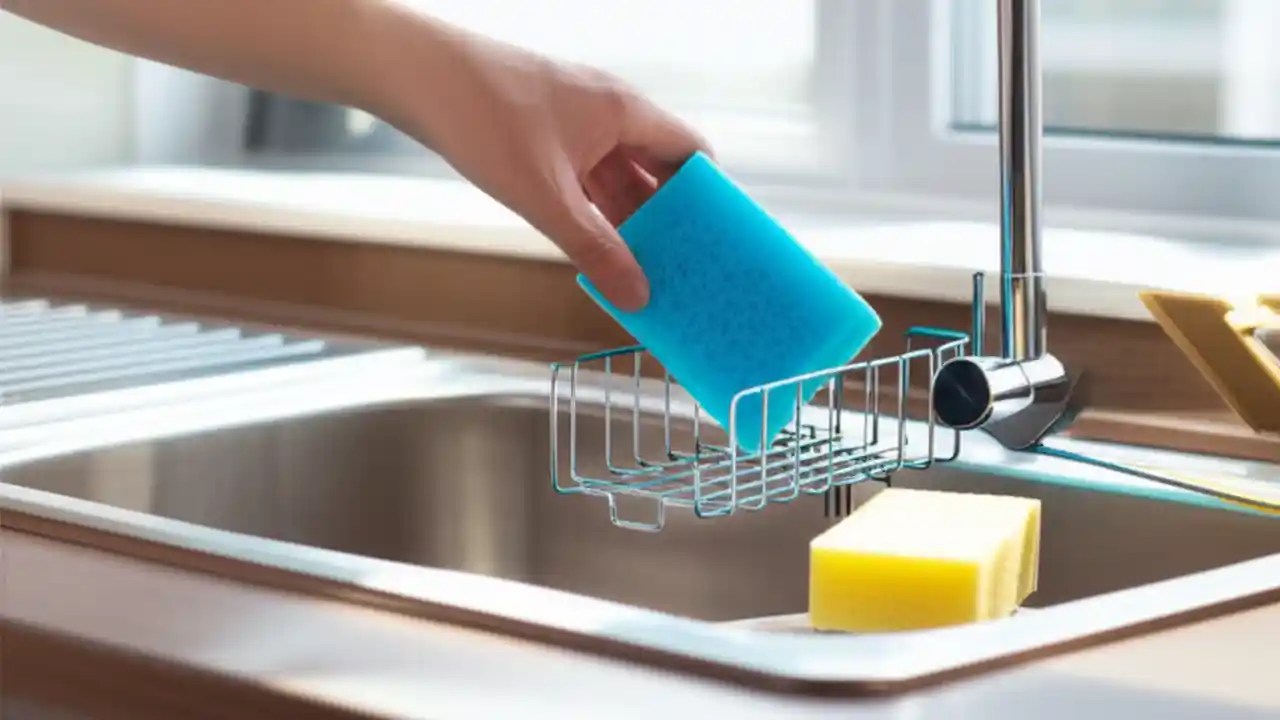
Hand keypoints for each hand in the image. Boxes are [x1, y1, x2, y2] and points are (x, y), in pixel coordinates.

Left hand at [373, 13, 711, 311]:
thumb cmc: (484, 119)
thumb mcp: (546, 198)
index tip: (714, 243)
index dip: (707, 197)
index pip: (692, 153)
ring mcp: (577, 121)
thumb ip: (595, 249)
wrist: (418, 76)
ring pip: (619, 174)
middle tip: (678, 269)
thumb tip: (637, 295)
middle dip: (668, 218)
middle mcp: (609, 111)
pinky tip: (596, 245)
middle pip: (658, 168)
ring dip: (630, 218)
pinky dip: (597, 208)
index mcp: (625, 112)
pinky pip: (588, 175)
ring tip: (641, 268)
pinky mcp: (547, 131)